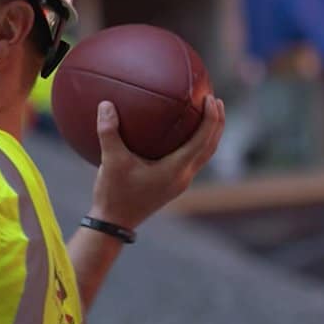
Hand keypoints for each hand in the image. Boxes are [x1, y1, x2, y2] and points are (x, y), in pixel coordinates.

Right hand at [89, 96, 224, 228]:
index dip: (211, 119)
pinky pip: (192, 159)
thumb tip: (106, 104)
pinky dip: (195, 143)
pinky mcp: (172, 184)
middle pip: (211, 147)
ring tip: (207, 114)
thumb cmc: (114, 194)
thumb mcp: (111, 161)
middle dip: (217, 124)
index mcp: (176, 170)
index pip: (202, 141)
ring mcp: (179, 182)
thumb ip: (109, 132)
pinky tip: (181, 133)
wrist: (114, 224)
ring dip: (209, 135)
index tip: (210, 98)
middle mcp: (183, 176)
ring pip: (204, 155)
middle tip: (216, 100)